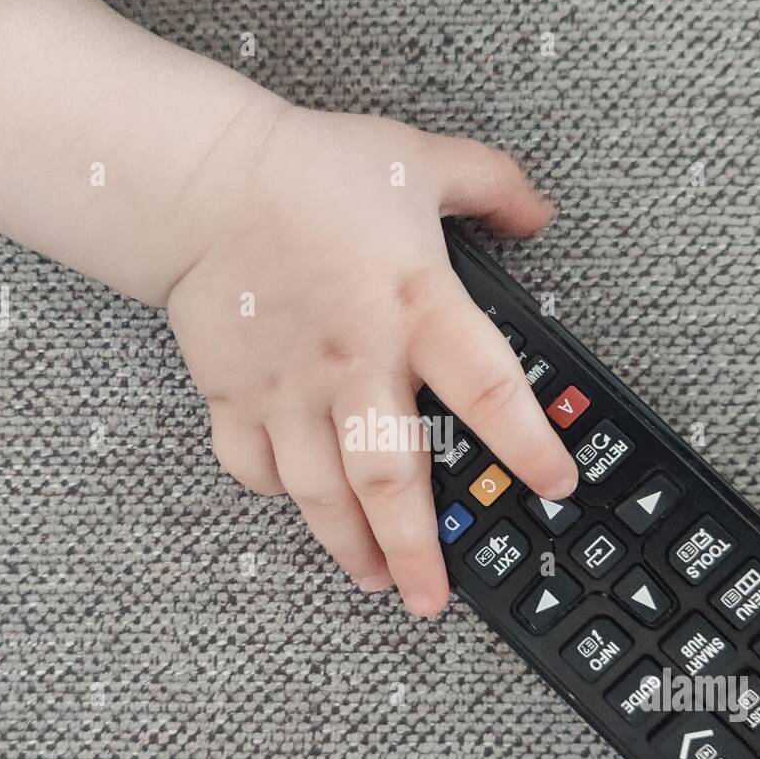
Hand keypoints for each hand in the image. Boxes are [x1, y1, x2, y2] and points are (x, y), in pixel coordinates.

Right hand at [167, 101, 577, 615]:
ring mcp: (289, 388)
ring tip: (375, 580)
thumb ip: (492, 186)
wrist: (201, 180)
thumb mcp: (419, 159)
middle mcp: (355, 362)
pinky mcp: (237, 396)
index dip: (529, 447)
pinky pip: (256, 467)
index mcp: (414, 306)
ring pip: (322, 493)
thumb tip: (538, 213)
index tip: (558, 487)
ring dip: (350, 546)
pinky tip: (304, 506)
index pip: (487, 391)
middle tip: (435, 599)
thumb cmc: (309, 171)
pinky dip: (279, 495)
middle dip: (417, 550)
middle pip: (391, 478)